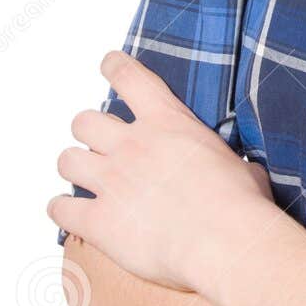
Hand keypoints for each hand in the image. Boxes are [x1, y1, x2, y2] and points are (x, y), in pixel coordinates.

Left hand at [47, 50, 277, 293]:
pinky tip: (67, 212)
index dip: (114, 67)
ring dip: (73, 165)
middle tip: (99, 144)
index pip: (130, 78)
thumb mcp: (238, 164)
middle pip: (84, 121)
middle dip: (88, 131)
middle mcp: (132, 145)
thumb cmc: (239, 205)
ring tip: (83, 176)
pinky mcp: (99, 222)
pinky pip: (61, 210)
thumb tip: (244, 174)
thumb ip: (226, 162)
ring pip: (66, 160)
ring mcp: (111, 182)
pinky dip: (61, 210)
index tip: (108, 63)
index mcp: (168, 123)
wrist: (225, 241)